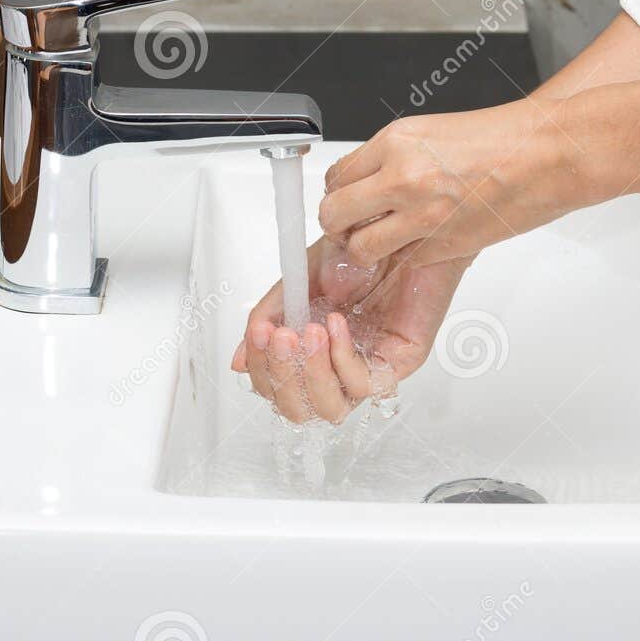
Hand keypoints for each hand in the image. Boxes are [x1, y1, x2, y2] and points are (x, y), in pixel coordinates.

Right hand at [229, 236, 471, 423]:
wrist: (399, 230)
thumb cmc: (356, 253)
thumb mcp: (299, 282)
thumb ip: (270, 320)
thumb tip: (239, 362)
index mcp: (309, 353)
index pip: (276, 389)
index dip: (261, 370)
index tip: (259, 333)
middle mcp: (335, 368)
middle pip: (298, 410)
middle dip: (281, 377)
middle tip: (281, 337)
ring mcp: (366, 369)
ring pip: (331, 408)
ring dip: (310, 373)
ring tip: (307, 333)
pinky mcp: (396, 364)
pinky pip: (364, 385)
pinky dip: (342, 357)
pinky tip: (336, 324)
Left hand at [318, 100, 595, 268]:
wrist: (552, 154)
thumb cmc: (507, 138)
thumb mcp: (435, 131)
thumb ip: (397, 156)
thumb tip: (372, 180)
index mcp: (396, 142)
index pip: (336, 177)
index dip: (340, 193)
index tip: (351, 200)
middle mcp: (402, 178)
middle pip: (334, 214)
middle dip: (341, 224)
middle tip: (355, 226)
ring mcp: (422, 216)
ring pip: (361, 248)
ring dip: (368, 249)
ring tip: (387, 241)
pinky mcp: (445, 246)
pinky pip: (405, 261)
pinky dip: (410, 258)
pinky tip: (426, 242)